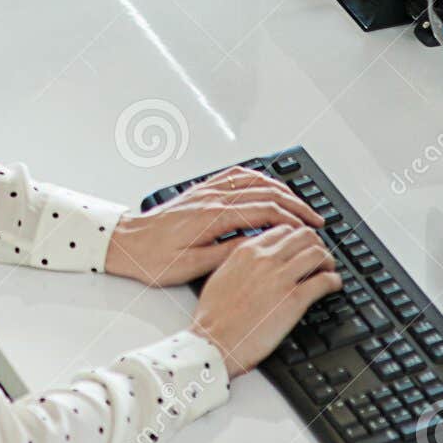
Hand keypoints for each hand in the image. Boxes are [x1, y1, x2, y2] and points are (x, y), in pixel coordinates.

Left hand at [104, 167, 324, 286]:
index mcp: (213, 216)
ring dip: (280, 190)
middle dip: (295, 205)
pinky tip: (267, 186)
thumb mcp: (192, 266)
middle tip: (315, 219)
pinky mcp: (200, 190)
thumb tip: (258, 245)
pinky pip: (235, 176)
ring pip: (253, 180)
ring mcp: (206, 190)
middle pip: (264, 192)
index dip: (292, 221)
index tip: (311, 231)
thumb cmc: (154, 259)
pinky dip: (258, 178)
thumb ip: (226, 254)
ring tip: (299, 205)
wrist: (127, 242)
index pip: (264, 212)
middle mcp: (212, 197)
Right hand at [190, 225, 340, 377]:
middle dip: (316, 243)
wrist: (215, 340)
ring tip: (329, 270)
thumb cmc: (213, 315)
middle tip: (320, 255)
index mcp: (247, 250)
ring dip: (328, 260)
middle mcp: (265, 258)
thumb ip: (239, 261)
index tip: (301, 245)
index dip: (297, 236)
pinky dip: (334, 280)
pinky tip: (334, 285)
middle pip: (304, 235)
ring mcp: (281, 277)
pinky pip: (324, 281)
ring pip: (317, 253)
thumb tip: (252, 260)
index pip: (282, 229)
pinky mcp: (294, 300)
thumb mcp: (221, 274)